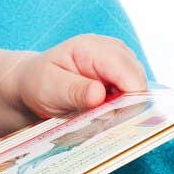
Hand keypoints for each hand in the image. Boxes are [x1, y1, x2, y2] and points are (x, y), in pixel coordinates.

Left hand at [14, 34, 147, 120]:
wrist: (33, 82)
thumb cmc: (38, 82)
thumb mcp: (49, 88)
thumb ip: (74, 91)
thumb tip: (99, 95)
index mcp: (93, 48)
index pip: (128, 75)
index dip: (129, 101)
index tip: (116, 122)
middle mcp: (113, 50)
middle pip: (139, 83)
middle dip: (127, 107)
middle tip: (104, 125)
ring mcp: (120, 62)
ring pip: (140, 91)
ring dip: (124, 109)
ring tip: (99, 119)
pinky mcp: (122, 76)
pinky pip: (133, 95)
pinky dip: (122, 109)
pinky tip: (104, 116)